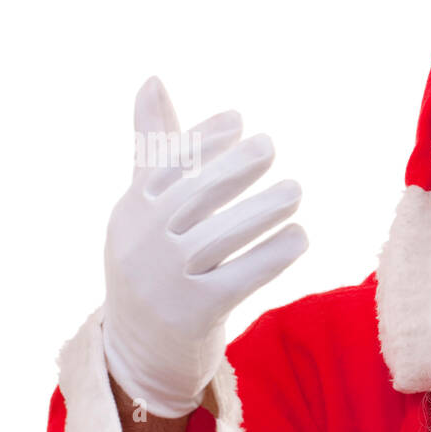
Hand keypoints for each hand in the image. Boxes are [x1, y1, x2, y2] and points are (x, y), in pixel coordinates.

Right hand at [102, 76, 307, 416]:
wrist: (140, 353)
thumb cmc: (153, 266)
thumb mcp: (147, 209)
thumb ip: (157, 149)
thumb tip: (153, 78)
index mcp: (131, 211)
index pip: (165, 168)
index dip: (201, 141)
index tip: (237, 120)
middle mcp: (143, 243)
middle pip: (193, 198)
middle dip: (233, 169)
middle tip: (271, 148)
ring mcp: (166, 280)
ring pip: (220, 235)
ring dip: (262, 209)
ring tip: (294, 191)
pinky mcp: (194, 313)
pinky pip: (240, 277)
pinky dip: (272, 254)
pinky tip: (299, 237)